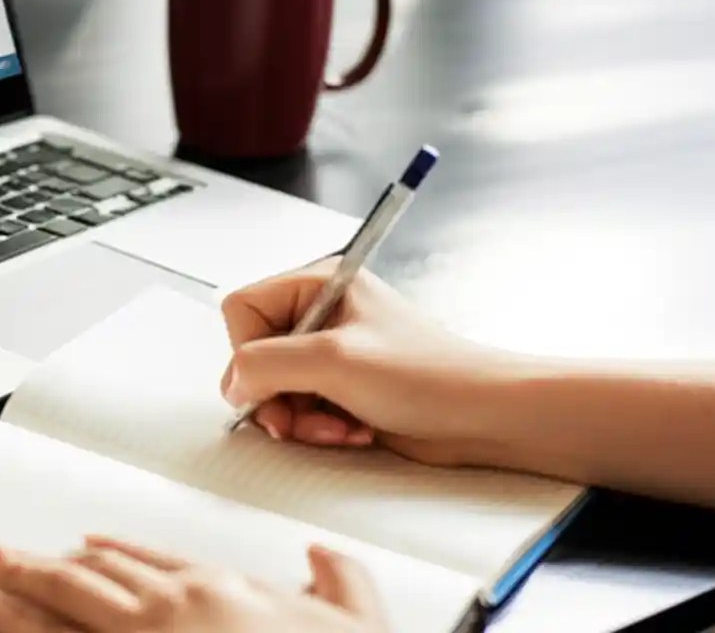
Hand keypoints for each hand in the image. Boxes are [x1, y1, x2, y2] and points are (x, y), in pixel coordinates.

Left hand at [0, 536, 387, 632]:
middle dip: (42, 563)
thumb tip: (324, 557)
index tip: (89, 546)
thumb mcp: (356, 619)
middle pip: (91, 575)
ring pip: (62, 605)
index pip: (152, 558)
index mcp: (219, 588)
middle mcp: (170, 609)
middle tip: (4, 553)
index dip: (114, 551)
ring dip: (17, 590)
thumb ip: (340, 579)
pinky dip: (20, 630)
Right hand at [220, 257, 513, 465]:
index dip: (248, 352)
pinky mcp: (340, 389)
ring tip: (337, 426)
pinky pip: (299, 411)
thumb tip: (232, 383)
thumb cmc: (429, 374)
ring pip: (274, 390)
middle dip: (276, 396)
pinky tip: (352, 431)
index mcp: (318, 284)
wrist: (482, 416)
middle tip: (296, 418)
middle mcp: (320, 314)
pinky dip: (317, 429)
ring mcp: (330, 354)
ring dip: (299, 418)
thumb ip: (266, 364)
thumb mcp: (334, 360)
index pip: (242, 310)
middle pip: (254, 355)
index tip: (269, 383)